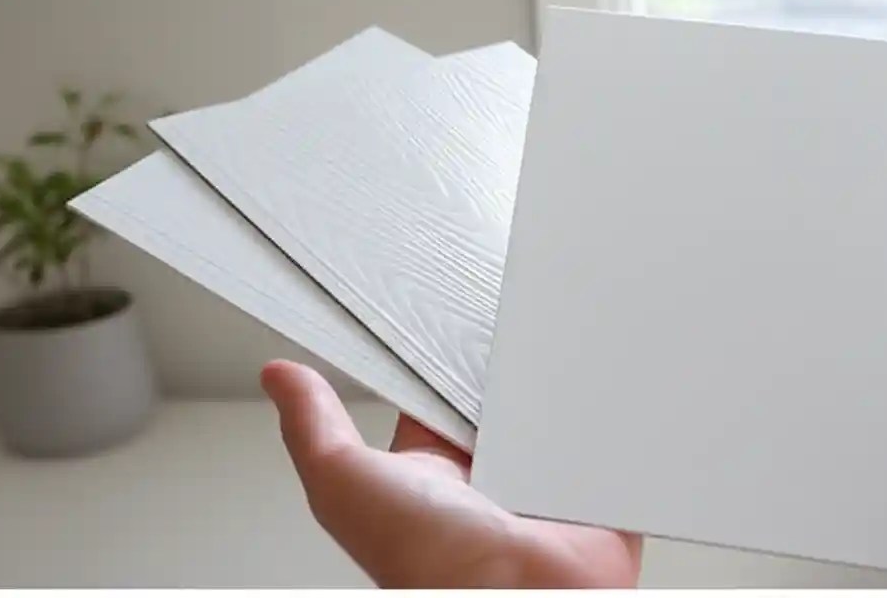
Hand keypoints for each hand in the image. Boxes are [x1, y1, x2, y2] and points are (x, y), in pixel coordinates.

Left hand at [260, 360, 642, 587]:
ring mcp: (542, 485)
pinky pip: (602, 441)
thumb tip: (280, 379)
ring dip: (558, 391)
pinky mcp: (592, 490)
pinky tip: (599, 404)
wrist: (518, 597)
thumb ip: (314, 430)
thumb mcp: (346, 485)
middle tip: (508, 341)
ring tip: (556, 370)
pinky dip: (605, 422)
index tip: (439, 317)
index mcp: (432, 472)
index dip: (436, 360)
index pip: (434, 398)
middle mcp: (488, 477)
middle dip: (508, 367)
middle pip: (500, 395)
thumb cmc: (430, 566)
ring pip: (553, 412)